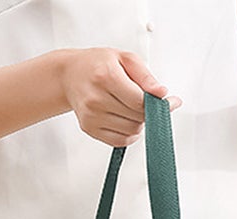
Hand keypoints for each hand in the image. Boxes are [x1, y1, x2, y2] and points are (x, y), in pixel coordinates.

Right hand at [59, 48, 180, 146]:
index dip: (158, 104)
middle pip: (137, 118)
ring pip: (132, 131)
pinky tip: (125, 119)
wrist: (69, 75)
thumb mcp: (125, 58)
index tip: (167, 102)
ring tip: (132, 108)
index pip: (140, 101)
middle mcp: (96, 98)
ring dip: (139, 123)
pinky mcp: (89, 129)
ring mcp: (91, 116)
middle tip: (144, 102)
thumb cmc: (98, 64)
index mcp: (106, 76)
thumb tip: (162, 93)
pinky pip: (120, 141)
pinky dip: (129, 134)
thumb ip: (146, 76)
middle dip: (147, 112)